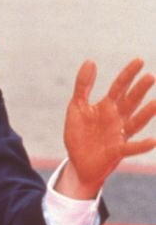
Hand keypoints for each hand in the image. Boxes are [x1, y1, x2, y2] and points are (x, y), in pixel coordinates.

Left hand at [59, 58, 155, 198]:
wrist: (77, 163)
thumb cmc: (79, 135)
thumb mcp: (77, 107)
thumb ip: (83, 86)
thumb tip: (91, 61)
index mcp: (107, 106)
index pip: (119, 87)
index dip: (128, 74)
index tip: (139, 61)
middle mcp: (117, 119)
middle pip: (130, 101)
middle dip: (139, 90)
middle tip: (150, 77)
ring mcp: (119, 135)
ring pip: (135, 122)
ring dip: (145, 114)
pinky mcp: (116, 152)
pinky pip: (130, 148)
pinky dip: (141, 146)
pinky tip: (153, 141)